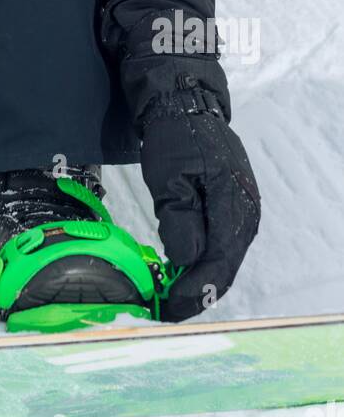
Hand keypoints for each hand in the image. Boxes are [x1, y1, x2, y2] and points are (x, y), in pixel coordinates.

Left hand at [134, 69, 260, 321]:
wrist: (186, 105)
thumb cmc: (175, 138)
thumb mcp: (169, 179)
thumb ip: (180, 222)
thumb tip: (185, 263)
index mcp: (234, 205)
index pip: (218, 263)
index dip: (194, 290)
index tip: (170, 308)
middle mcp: (246, 212)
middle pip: (226, 267)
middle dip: (198, 292)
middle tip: (169, 311)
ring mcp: (243, 209)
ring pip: (225, 258)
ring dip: (201, 280)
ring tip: (174, 297)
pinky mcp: (234, 206)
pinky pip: (223, 244)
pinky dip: (205, 262)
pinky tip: (184, 271)